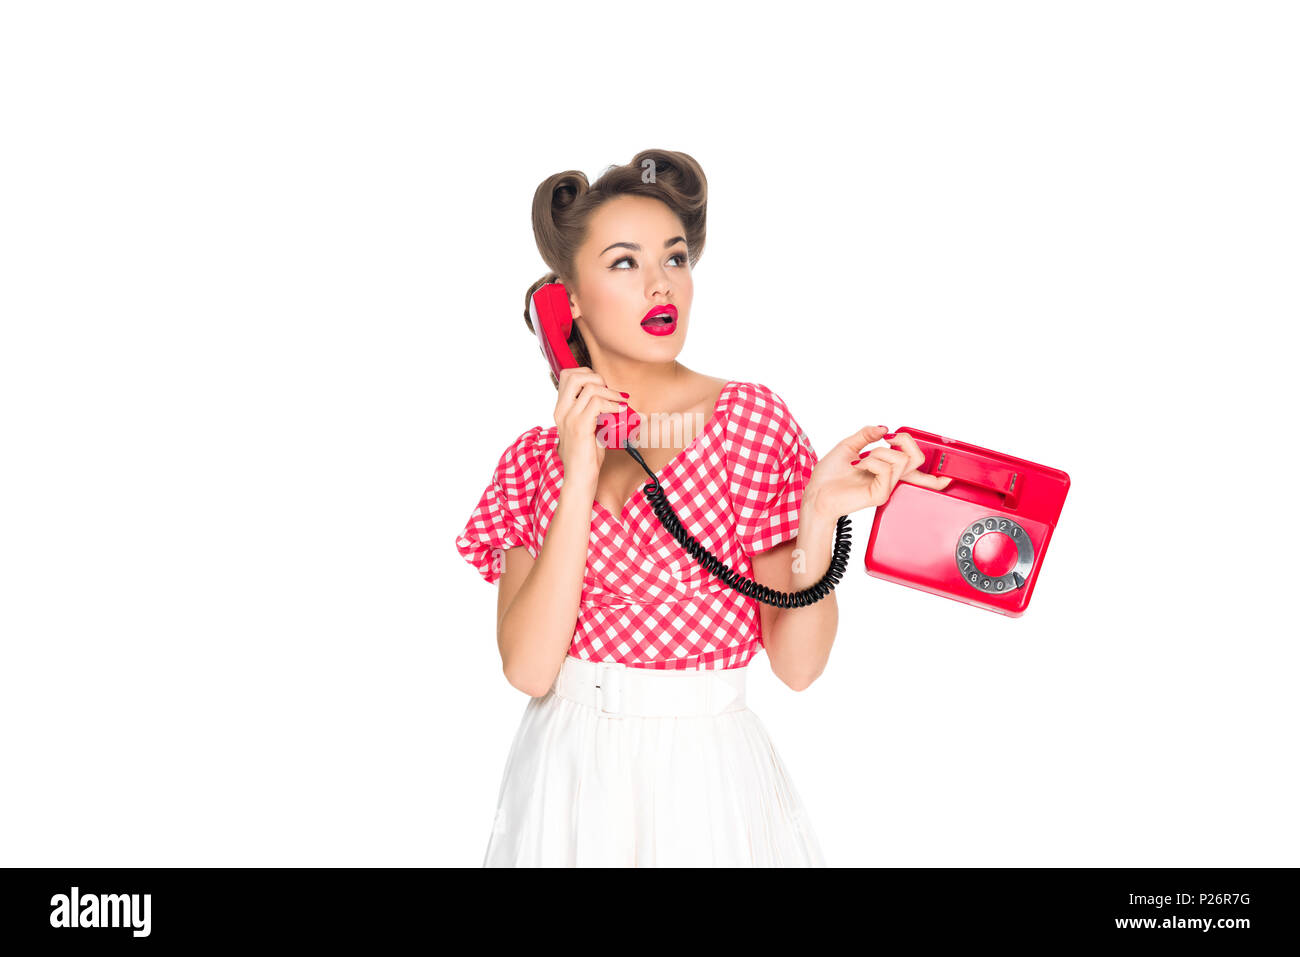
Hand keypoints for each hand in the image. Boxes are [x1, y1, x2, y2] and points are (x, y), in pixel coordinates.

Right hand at [553, 366, 625, 490]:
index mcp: (561, 410)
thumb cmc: (585, 457)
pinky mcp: (580, 427)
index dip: (588, 374)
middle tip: (611, 393)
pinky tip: (621, 412)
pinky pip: (598, 404)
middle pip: (574, 376)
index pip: (568, 376)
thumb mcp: (587, 429)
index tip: (604, 387)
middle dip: (597, 378)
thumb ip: (593, 414)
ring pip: (591, 388)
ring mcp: (569, 418)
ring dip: (611, 393)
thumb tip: (614, 402)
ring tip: (621, 404)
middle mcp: (562, 411)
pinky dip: (613, 405)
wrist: (579, 479)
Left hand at [804, 425, 952, 520]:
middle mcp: (890, 478)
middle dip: (904, 440)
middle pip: (918, 458)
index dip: (912, 444)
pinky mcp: (880, 494)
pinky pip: (886, 470)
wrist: (816, 493)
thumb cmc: (829, 475)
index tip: (891, 436)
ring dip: (878, 452)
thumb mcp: (848, 446)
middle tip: (887, 439)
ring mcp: (886, 487)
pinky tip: (859, 466)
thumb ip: (866, 435)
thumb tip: (884, 428)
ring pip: (901, 460)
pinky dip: (871, 462)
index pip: (915, 461)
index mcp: (886, 468)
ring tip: (861, 460)